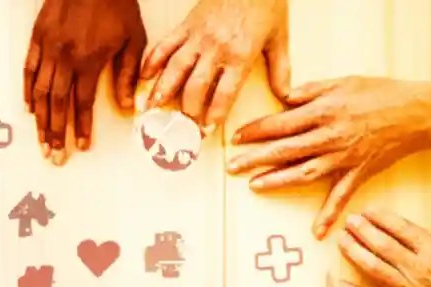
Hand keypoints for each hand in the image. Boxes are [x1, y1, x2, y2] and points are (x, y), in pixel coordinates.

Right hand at [25, 0, 146, 162]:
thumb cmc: (116, 4)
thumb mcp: (133, 37)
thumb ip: (127, 73)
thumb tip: (127, 106)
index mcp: (88, 60)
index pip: (82, 103)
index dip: (81, 128)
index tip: (80, 148)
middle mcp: (64, 58)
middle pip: (56, 104)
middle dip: (55, 133)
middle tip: (54, 156)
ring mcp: (47, 48)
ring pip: (39, 91)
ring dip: (40, 120)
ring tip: (41, 141)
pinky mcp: (37, 37)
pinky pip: (28, 69)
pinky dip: (27, 91)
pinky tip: (29, 109)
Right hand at [140, 0, 289, 130]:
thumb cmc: (266, 3)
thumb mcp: (279, 37)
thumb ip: (281, 69)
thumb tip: (286, 96)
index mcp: (240, 55)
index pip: (224, 94)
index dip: (214, 115)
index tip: (207, 129)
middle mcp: (216, 48)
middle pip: (195, 86)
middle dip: (186, 110)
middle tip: (181, 125)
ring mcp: (198, 36)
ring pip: (175, 68)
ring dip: (162, 90)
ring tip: (151, 108)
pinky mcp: (186, 25)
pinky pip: (165, 44)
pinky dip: (152, 60)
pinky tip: (144, 76)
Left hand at [227, 77, 430, 237]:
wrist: (418, 112)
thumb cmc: (381, 93)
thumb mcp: (343, 82)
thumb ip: (311, 91)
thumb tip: (284, 98)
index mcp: (324, 111)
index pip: (281, 123)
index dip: (256, 130)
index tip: (237, 137)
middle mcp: (330, 136)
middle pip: (285, 149)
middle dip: (256, 158)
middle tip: (232, 166)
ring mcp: (344, 157)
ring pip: (304, 172)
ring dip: (277, 180)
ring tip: (254, 186)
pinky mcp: (359, 172)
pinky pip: (341, 196)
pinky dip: (329, 215)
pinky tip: (316, 232)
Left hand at [335, 207, 430, 286]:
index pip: (402, 229)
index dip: (382, 218)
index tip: (368, 211)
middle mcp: (419, 270)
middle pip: (383, 246)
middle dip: (362, 231)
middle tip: (348, 221)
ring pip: (374, 269)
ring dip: (354, 253)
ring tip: (341, 241)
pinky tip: (339, 286)